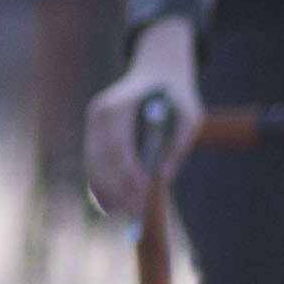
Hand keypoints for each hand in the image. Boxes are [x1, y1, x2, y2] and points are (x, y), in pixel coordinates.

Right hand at [85, 21, 200, 217]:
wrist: (159, 71)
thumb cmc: (178, 96)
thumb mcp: (190, 116)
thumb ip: (179, 144)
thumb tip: (164, 177)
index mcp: (121, 105)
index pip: (121, 147)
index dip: (129, 175)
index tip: (141, 197)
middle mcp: (101, 112)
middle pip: (103, 158)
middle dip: (117, 188)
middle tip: (132, 212)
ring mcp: (93, 120)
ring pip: (93, 161)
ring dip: (105, 189)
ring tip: (119, 213)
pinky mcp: (93, 128)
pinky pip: (93, 159)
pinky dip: (99, 181)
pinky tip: (108, 202)